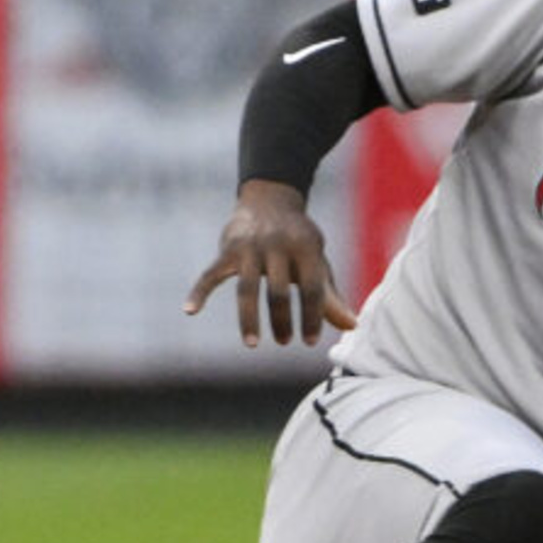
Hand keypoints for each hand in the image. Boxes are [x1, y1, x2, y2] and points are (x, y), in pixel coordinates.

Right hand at [184, 179, 358, 346]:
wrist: (270, 199)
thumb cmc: (300, 240)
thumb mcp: (317, 262)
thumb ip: (329, 295)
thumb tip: (352, 327)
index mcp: (306, 248)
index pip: (311, 289)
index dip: (313, 316)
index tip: (310, 341)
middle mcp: (277, 246)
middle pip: (278, 291)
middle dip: (282, 320)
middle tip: (285, 342)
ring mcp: (249, 247)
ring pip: (247, 289)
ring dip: (249, 319)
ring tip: (253, 344)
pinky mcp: (226, 249)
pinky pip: (210, 274)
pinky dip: (199, 292)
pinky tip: (190, 311)